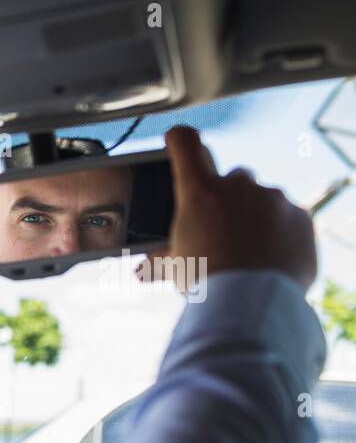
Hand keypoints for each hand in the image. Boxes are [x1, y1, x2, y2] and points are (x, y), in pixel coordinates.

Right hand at [140, 125, 315, 292]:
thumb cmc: (206, 282)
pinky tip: (269, 256)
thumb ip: (160, 258)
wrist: (251, 302)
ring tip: (248, 251)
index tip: (178, 142)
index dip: (179, 140)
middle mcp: (238, 186)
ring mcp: (273, 198)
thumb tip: (143, 269)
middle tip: (221, 230)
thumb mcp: (175, 267)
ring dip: (255, 218)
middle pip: (231, 178)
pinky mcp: (300, 215)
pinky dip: (279, 232)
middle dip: (227, 199)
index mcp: (200, 192)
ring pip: (261, 199)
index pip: (185, 143)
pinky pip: (287, 217)